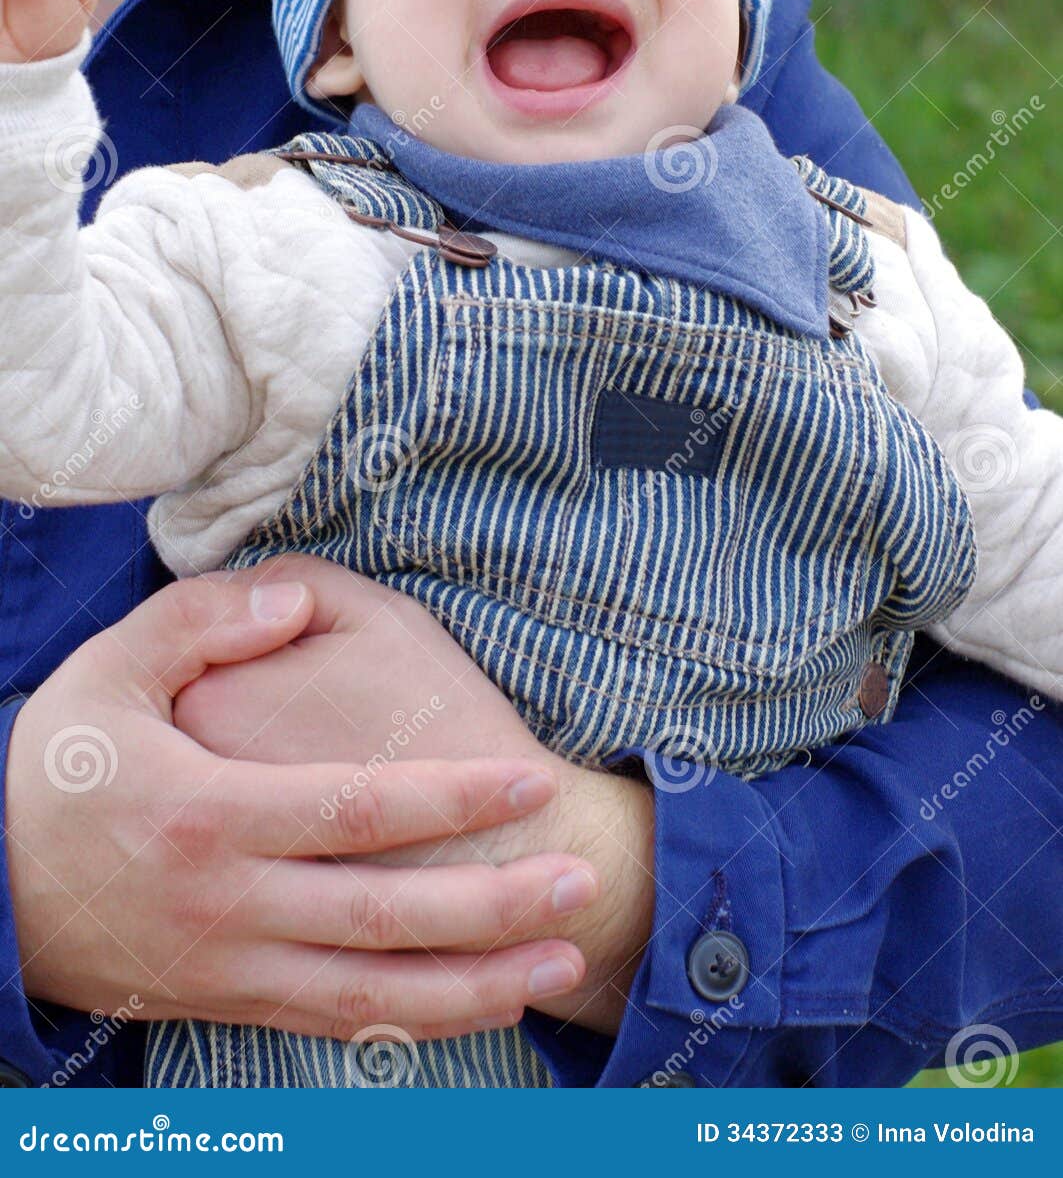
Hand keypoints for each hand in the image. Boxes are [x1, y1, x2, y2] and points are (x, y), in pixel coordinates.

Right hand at [5, 563, 587, 1046]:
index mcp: (209, 815)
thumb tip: (292, 604)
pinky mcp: (229, 1000)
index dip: (452, 798)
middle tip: (580, 881)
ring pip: (373, 991)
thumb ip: (202, 624)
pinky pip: (335, 1025)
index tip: (528, 780)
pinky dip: (414, 1024)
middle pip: (385, 913)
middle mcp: (230, 904)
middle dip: (492, 901)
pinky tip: (476, 1008)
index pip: (356, 809)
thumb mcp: (106, 675)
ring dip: (474, 982)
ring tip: (556, 961)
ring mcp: (232, 966)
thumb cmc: (54, 774)